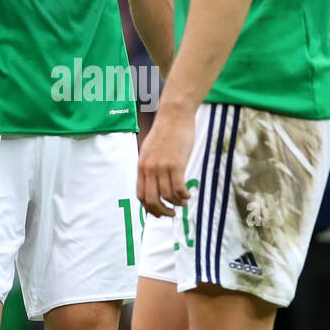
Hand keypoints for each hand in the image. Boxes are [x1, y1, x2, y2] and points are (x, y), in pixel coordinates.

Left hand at [137, 103, 196, 217]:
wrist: (174, 115)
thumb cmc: (165, 131)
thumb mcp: (150, 149)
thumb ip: (150, 165)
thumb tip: (154, 181)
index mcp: (141, 166)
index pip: (141, 195)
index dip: (149, 208)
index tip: (158, 212)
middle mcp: (149, 168)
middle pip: (152, 199)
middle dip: (162, 211)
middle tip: (171, 214)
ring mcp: (162, 167)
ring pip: (167, 195)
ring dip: (176, 203)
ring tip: (183, 202)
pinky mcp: (176, 164)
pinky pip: (179, 188)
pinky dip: (184, 196)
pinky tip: (188, 195)